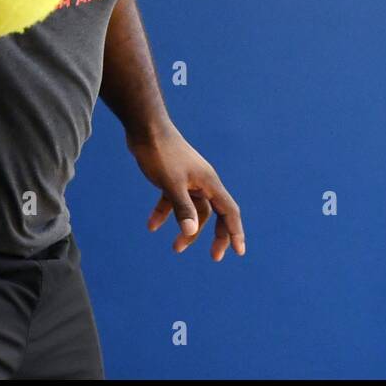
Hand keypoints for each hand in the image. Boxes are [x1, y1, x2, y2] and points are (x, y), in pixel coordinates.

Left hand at [130, 124, 244, 260]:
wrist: (145, 128)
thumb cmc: (161, 153)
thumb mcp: (171, 184)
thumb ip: (182, 208)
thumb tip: (190, 232)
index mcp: (209, 183)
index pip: (229, 212)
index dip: (235, 232)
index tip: (239, 252)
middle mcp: (203, 183)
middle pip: (216, 213)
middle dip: (216, 235)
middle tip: (215, 257)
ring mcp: (189, 180)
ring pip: (194, 210)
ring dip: (186, 228)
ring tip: (175, 248)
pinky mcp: (174, 178)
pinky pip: (174, 201)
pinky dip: (165, 213)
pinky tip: (152, 225)